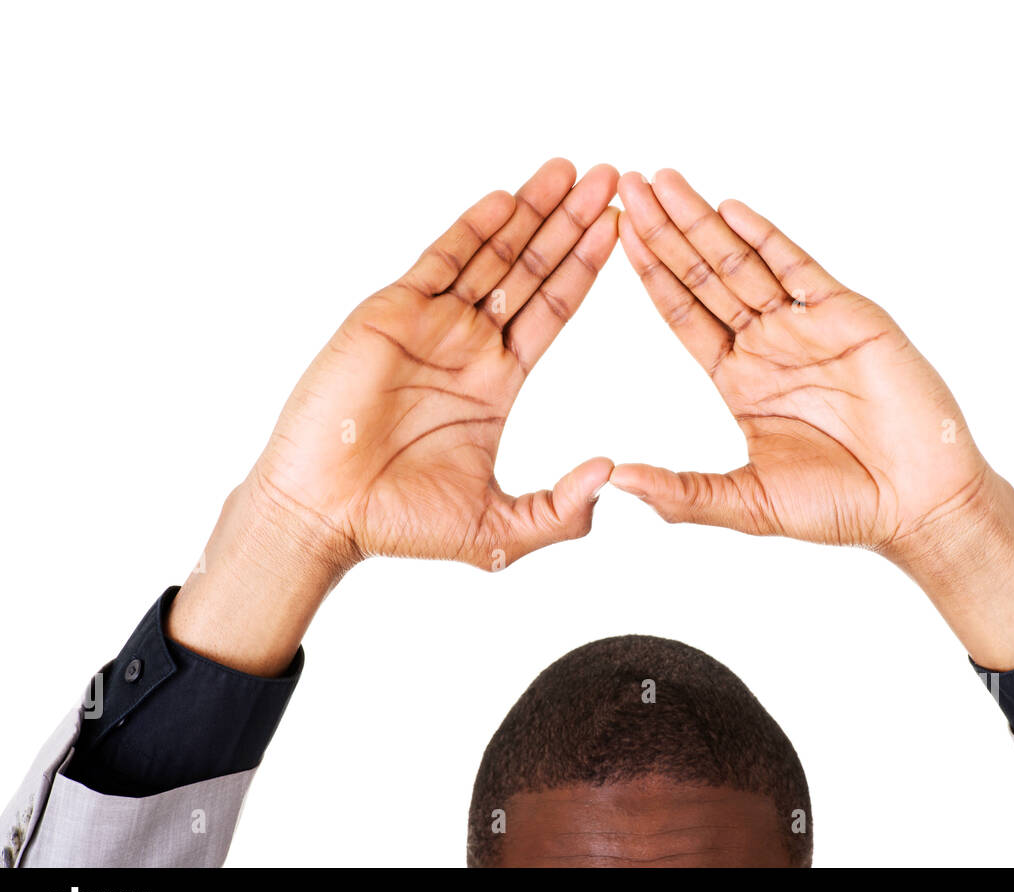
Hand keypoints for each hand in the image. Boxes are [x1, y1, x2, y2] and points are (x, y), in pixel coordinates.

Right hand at [169, 159, 618, 674]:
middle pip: (532, 269)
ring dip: (530, 212)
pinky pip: (438, 263)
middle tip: (611, 177)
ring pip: (490, 255)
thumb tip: (612, 473)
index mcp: (497, 381)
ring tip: (570, 170)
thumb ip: (562, 511)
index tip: (622, 229)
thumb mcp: (500, 531)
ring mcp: (430, 326)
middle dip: (571, 223)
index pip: (554, 310)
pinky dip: (472, 230)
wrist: (322, 514)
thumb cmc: (400, 523)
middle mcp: (469, 345)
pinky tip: (507, 199)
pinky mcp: (390, 315)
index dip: (588, 268)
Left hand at [613, 169, 1013, 667]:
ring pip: (742, 262)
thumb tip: (614, 481)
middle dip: (665, 230)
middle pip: (703, 276)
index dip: (650, 273)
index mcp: (739, 380)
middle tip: (626, 184)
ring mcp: (806, 326)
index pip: (683, 314)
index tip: (616, 233)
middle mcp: (768, 345)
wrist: (917, 504)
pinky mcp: (848, 315)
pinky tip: (731, 209)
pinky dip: (766, 237)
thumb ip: (680, 492)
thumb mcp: (746, 503)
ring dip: (702, 221)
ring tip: (662, 180)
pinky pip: (799, 268)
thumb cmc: (839, 508)